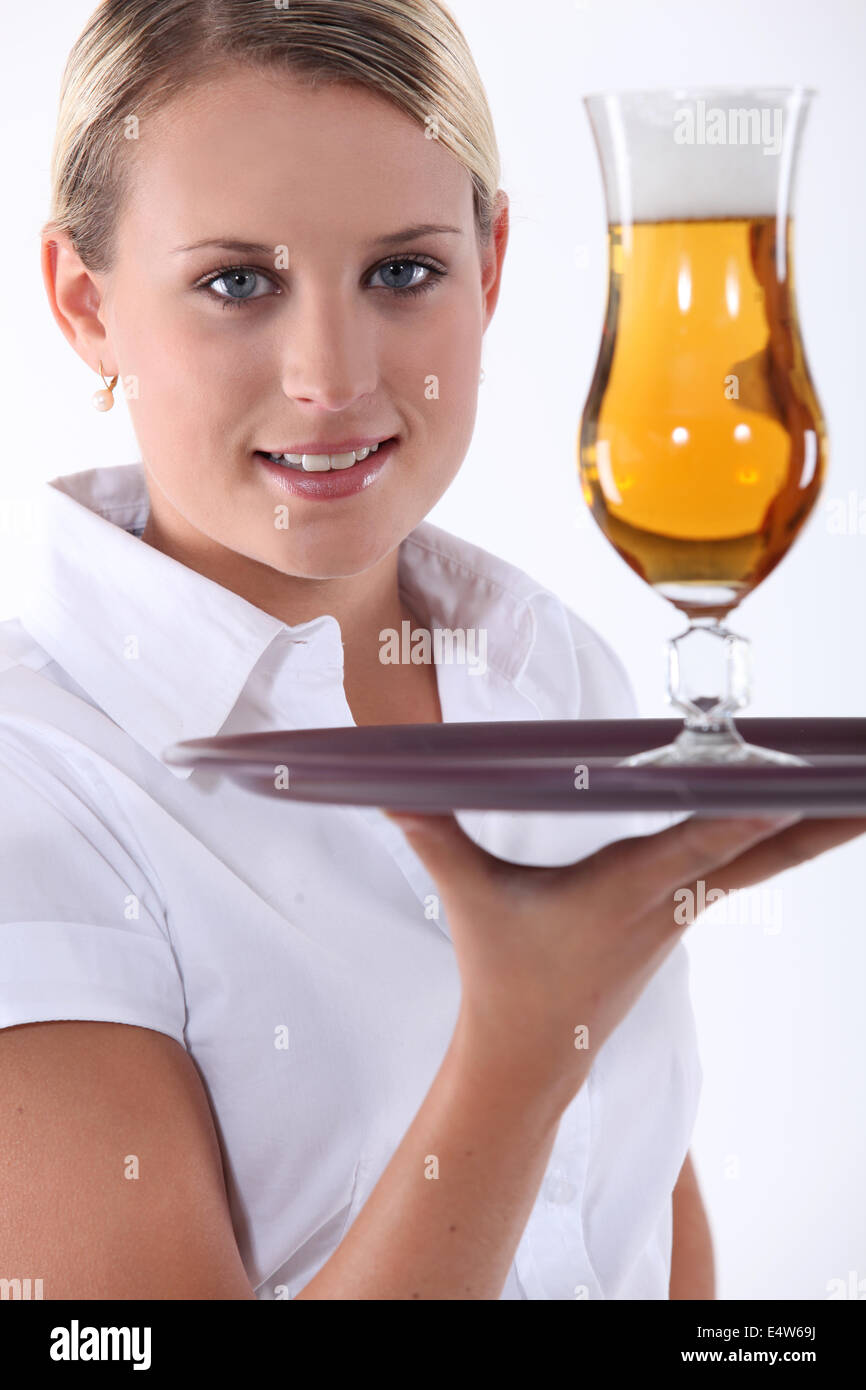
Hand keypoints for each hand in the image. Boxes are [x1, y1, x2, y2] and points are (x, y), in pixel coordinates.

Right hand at [383, 809, 865, 1110]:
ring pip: (761, 858)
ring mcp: (681, 910)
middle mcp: (667, 898)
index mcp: (624, 890)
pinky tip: (804, 812)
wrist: (530, 1053)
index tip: (797, 783)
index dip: (746, 810)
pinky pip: (743, 865)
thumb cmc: (502, 974)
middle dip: (821, 816)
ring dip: (813, 824)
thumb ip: (435, 838)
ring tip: (861, 789)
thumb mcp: (469, 903)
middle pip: (758, 849)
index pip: (697, 841)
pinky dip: (778, 835)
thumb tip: (393, 788)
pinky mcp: (680, 913)